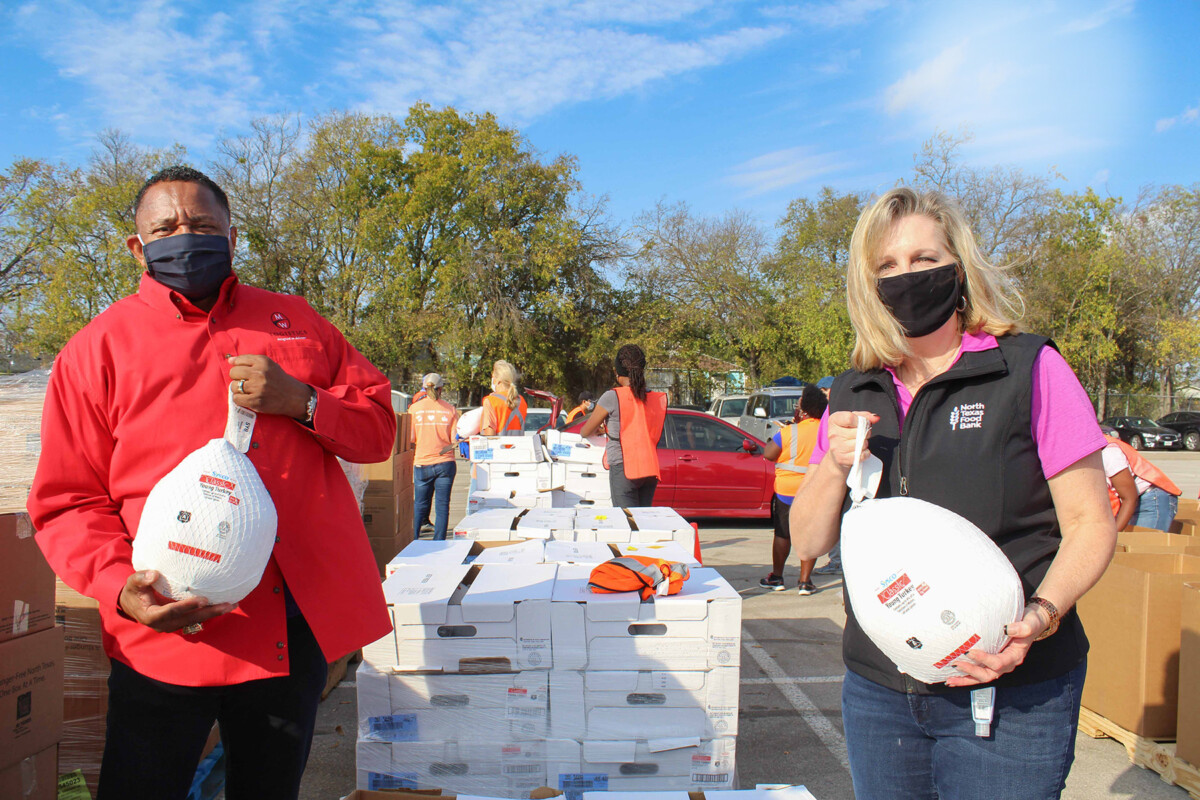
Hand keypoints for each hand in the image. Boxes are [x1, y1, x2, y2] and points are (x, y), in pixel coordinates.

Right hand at [118, 570, 236, 632]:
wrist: (131, 604)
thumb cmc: (133, 591)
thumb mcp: (132, 583)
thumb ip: (141, 578)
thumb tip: (154, 574)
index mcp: (150, 616)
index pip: (171, 612)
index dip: (187, 606)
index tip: (203, 599)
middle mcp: (162, 624)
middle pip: (188, 619)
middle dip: (208, 613)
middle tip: (227, 605)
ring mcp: (171, 625)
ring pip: (194, 621)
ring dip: (213, 614)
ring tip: (231, 606)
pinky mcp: (177, 622)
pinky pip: (195, 618)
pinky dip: (208, 613)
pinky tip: (224, 606)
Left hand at [228, 355, 311, 419]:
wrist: (294, 397)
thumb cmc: (279, 380)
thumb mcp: (269, 365)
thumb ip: (250, 361)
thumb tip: (229, 360)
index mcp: (263, 362)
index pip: (238, 360)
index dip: (239, 367)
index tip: (245, 372)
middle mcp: (260, 373)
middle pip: (233, 373)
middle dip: (237, 378)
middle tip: (246, 382)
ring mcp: (258, 388)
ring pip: (234, 386)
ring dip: (239, 390)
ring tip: (249, 391)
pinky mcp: (256, 401)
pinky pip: (237, 399)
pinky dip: (240, 399)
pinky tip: (248, 398)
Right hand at [825, 411, 879, 471]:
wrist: (835, 452)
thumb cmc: (845, 433)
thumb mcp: (853, 420)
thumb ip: (865, 416)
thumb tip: (875, 418)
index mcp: (834, 420)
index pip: (850, 418)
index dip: (860, 420)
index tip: (861, 423)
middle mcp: (833, 433)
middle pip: (858, 431)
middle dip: (865, 433)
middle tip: (862, 434)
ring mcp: (836, 447)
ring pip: (861, 444)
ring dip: (865, 443)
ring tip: (859, 442)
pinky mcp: (841, 458)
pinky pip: (861, 455)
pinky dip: (864, 453)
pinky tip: (859, 451)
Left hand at [945, 606, 1046, 686]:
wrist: (1030, 624)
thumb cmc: (1030, 622)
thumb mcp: (1030, 623)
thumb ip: (1023, 628)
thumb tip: (1007, 629)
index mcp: (1015, 656)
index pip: (998, 662)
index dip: (983, 659)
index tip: (969, 652)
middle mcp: (1006, 664)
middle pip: (988, 674)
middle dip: (971, 672)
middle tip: (956, 664)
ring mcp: (998, 665)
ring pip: (981, 677)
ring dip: (965, 679)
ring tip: (950, 679)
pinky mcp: (991, 663)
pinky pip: (978, 673)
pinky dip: (966, 677)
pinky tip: (952, 677)